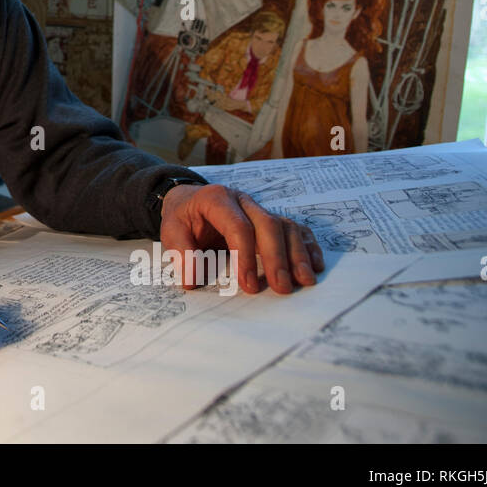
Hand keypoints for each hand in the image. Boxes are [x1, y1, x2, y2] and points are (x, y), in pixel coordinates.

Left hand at [159, 183, 324, 293]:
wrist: (188, 200)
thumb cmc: (182, 217)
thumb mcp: (170, 230)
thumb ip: (180, 253)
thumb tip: (192, 281)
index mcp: (217, 199)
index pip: (238, 226)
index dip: (245, 256)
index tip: (249, 285)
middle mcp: (243, 200)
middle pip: (268, 225)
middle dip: (277, 258)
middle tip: (281, 287)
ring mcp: (259, 208)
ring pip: (286, 226)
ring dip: (297, 254)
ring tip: (305, 281)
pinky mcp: (270, 218)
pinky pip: (295, 229)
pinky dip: (307, 246)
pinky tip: (315, 265)